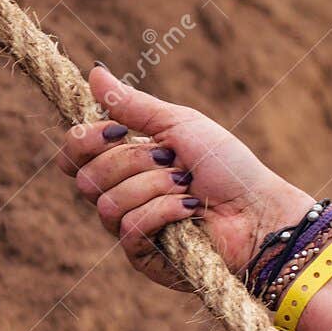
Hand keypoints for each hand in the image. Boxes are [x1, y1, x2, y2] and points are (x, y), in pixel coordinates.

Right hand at [56, 66, 314, 289]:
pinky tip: (191, 209)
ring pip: (108, 204)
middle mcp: (120, 196)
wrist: (258, 208)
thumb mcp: (178, 124)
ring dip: (155, 188)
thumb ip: (133, 106)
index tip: (116, 130)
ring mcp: (129, 229)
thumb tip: (94, 72)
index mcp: (123, 163)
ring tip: (187, 185)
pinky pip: (130, 228)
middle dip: (132, 162)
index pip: (73, 157)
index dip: (83, 142)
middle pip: (87, 179)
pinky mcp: (142, 257)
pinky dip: (165, 211)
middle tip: (171, 159)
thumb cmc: (226, 166)